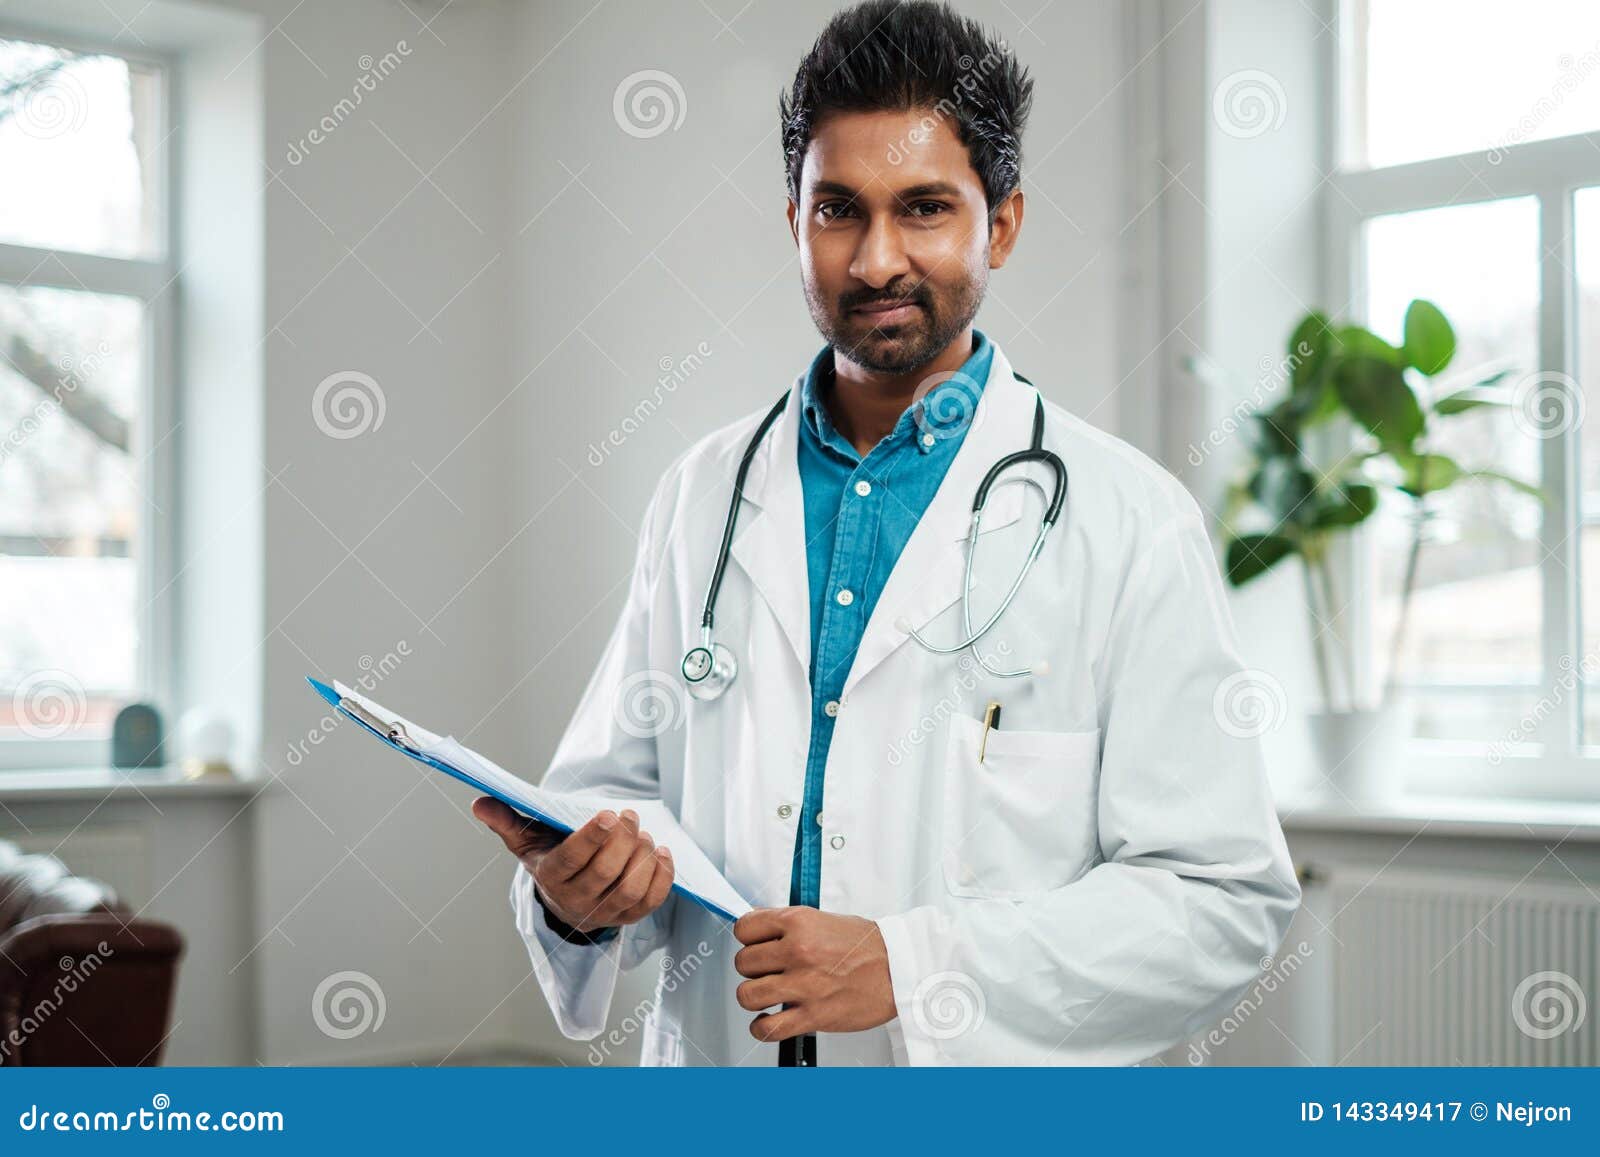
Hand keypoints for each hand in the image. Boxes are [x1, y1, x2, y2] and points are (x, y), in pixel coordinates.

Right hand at [472, 797, 673, 933]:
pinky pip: (650, 902)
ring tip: (644, 834)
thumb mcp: (525, 840)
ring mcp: (604, 913)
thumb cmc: (549, 857)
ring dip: (643, 858)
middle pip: (606, 873)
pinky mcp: (628, 918)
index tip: (608, 814)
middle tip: (629, 816)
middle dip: (623, 840)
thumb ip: (505, 820)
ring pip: (630, 889)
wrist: (565, 896)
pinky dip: (661, 877)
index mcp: (551, 877)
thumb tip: (480, 803)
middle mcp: (576, 900)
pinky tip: (662, 853)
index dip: (592, 837)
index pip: (572, 860)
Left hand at [732, 907, 896, 1041]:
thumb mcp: (823, 920)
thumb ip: (789, 925)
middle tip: (769, 971)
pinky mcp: (813, 1015)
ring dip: (755, 997)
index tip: (755, 945)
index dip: (748, 938)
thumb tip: (758, 933)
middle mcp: (798, 951)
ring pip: (748, 995)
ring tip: (768, 995)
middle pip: (743, 963)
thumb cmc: (868, 946)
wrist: (900, 968)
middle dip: (753, 969)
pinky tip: (769, 1020)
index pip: (744, 928)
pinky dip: (762, 1028)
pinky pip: (768, 1028)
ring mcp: (804, 984)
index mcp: (799, 922)